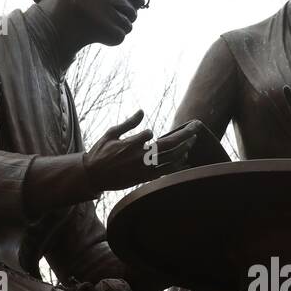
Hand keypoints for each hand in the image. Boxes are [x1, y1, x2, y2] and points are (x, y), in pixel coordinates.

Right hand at [82, 110, 196, 193]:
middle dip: (185, 135)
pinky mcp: (145, 178)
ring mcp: (144, 169)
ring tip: (192, 141)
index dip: (149, 133)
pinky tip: (186, 160)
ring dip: (184, 149)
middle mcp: (140, 157)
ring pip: (171, 159)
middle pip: (168, 144)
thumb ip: (128, 123)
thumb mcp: (111, 134)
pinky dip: (178, 166)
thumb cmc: (100, 153)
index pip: (149, 134)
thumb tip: (142, 111)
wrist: (93, 176)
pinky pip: (166, 172)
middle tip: (196, 126)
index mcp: (130, 144)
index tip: (146, 134)